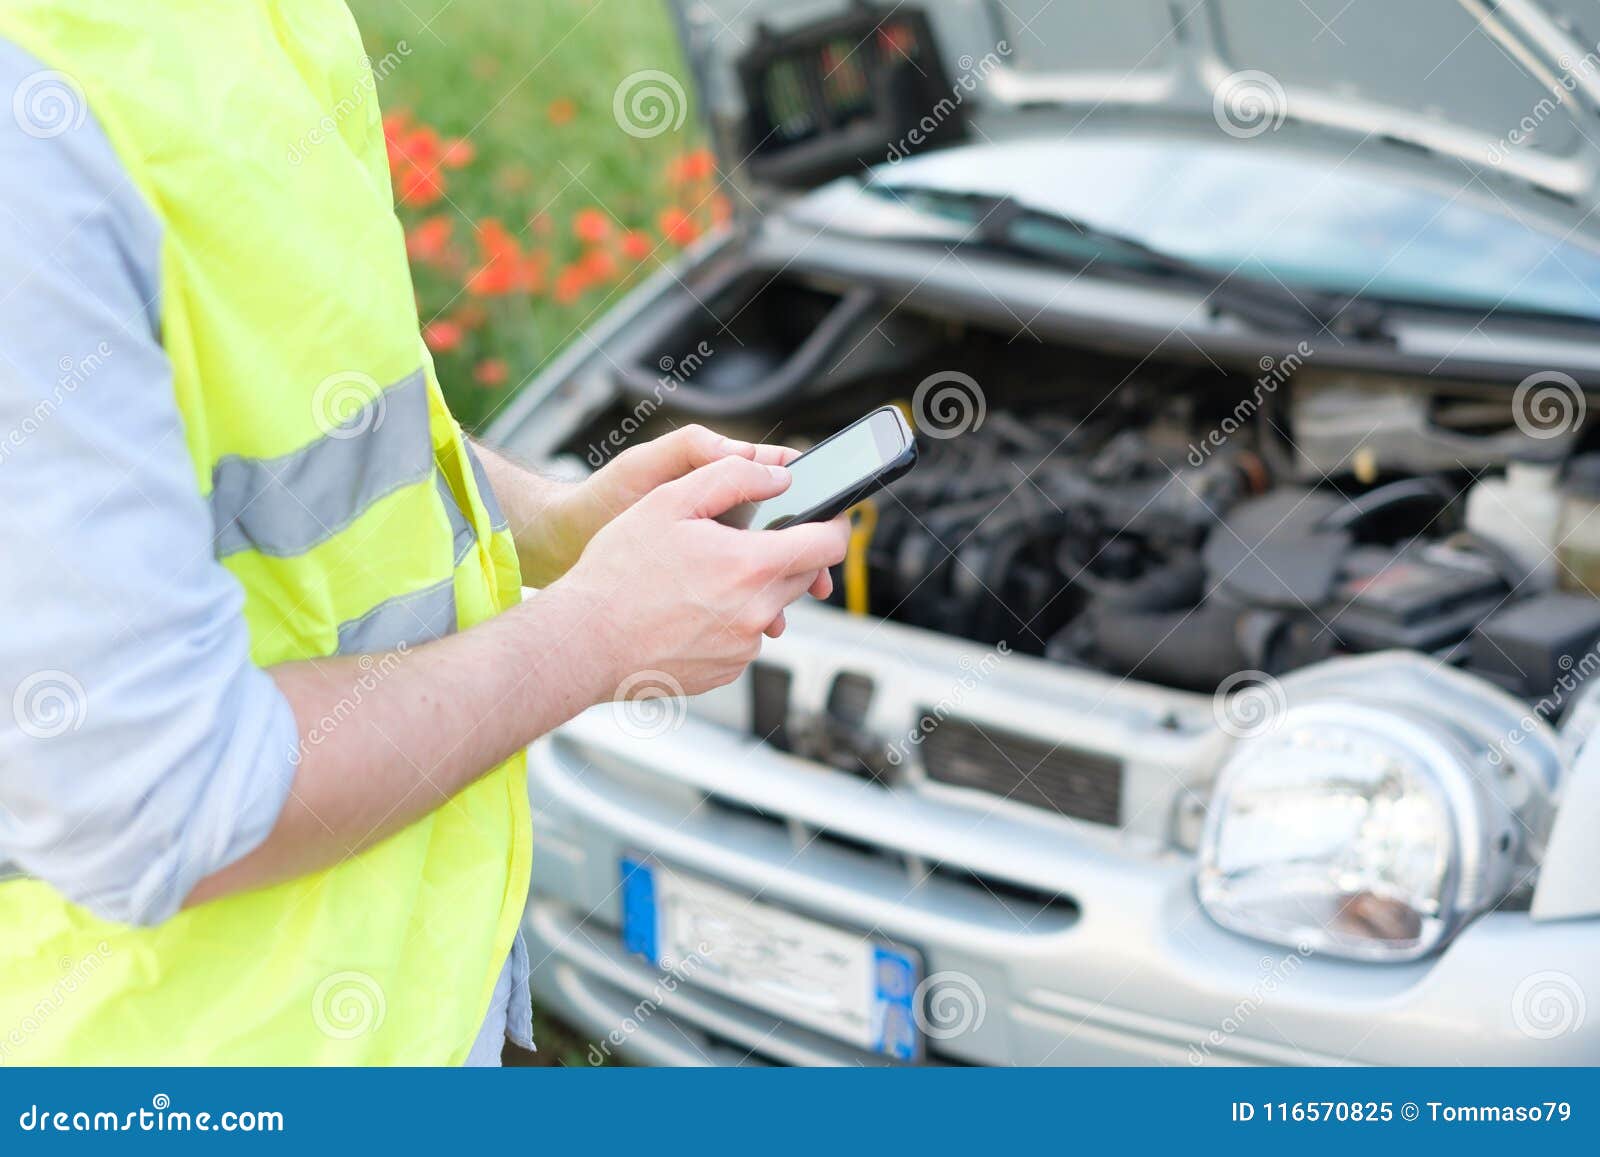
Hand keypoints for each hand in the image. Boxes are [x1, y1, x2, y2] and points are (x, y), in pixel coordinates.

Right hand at [555, 455, 850, 699]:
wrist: (583, 643)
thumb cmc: (617, 574)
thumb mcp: (669, 501)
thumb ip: (733, 477)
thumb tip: (778, 475)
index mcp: (751, 566)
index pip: (828, 544)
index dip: (833, 523)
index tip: (825, 515)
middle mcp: (757, 613)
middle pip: (802, 575)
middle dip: (784, 553)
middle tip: (740, 540)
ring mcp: (742, 648)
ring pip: (771, 607)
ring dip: (751, 588)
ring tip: (700, 577)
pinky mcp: (726, 672)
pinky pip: (744, 637)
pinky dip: (728, 620)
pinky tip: (687, 610)